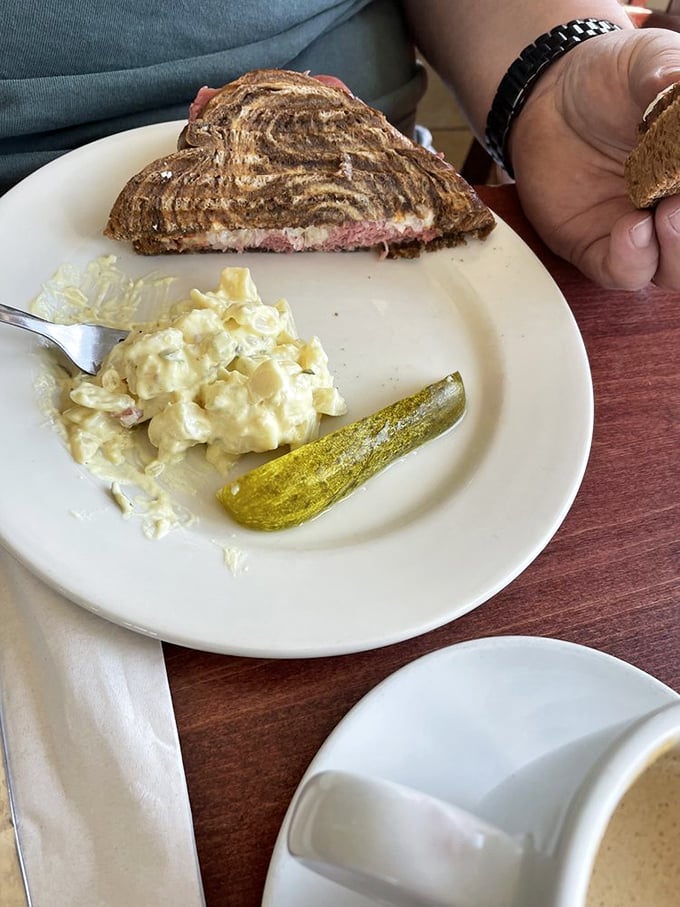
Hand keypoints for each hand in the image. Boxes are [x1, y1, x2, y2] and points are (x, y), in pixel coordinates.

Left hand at [510, 27, 679, 290]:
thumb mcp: (650, 63)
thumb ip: (671, 78)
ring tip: (667, 214)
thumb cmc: (611, 78)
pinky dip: (633, 259)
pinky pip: (625, 273)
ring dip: (678, 250)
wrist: (550, 96)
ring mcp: (645, 233)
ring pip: (676, 271)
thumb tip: (678, 87)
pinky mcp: (600, 249)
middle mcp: (679, 206)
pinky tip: (631, 228)